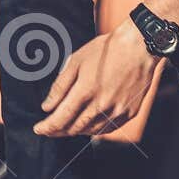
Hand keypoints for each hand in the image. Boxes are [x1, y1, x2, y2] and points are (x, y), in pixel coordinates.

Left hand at [34, 23, 165, 137]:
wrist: (139, 47)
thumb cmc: (107, 50)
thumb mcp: (77, 61)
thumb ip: (60, 86)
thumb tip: (47, 107)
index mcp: (86, 91)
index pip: (61, 119)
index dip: (47, 127)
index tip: (39, 129)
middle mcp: (102, 105)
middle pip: (74, 128)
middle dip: (58, 131)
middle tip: (49, 129)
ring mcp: (117, 111)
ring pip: (90, 131)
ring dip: (75, 131)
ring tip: (67, 126)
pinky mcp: (129, 113)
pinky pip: (107, 128)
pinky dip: (94, 129)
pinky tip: (88, 124)